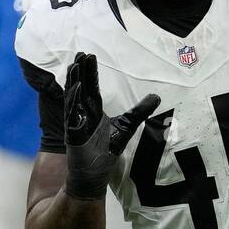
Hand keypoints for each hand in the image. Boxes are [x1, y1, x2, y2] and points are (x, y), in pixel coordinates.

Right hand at [63, 52, 159, 200]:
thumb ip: (139, 112)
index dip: (90, 72)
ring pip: (73, 97)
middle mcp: (82, 113)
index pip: (92, 87)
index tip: (89, 55)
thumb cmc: (104, 152)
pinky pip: (72, 114)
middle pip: (81, 88)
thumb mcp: (127, 128)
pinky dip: (74, 101)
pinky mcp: (72, 133)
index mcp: (93, 110)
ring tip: (74, 65)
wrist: (93, 175)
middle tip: (80, 53)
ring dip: (74, 81)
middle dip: (80, 71)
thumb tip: (156, 97)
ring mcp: (75, 122)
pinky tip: (77, 89)